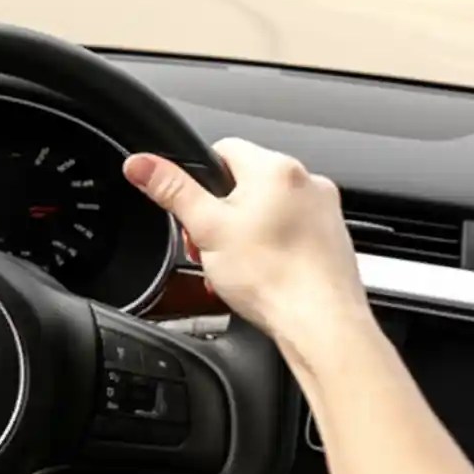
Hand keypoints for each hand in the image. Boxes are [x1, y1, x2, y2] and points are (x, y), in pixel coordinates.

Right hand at [122, 138, 372, 352]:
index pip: (223, 149)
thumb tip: (141, 164)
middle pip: (244, 182)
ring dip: (245, 230)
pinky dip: (272, 245)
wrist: (321, 324)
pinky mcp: (332, 236)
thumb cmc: (273, 278)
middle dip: (221, 212)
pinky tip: (262, 271)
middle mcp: (307, 181)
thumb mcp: (207, 229)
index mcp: (275, 169)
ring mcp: (324, 209)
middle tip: (212, 244)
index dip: (200, 179)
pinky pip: (290, 229)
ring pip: (268, 208)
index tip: (196, 209)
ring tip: (236, 263)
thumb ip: (172, 190)